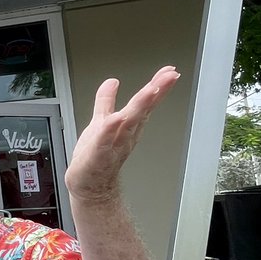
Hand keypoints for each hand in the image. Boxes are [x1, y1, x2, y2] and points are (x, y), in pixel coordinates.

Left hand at [65, 65, 178, 203]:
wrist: (90, 187)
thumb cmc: (96, 156)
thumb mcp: (100, 122)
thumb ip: (105, 101)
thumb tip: (112, 81)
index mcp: (127, 126)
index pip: (145, 103)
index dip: (158, 86)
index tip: (170, 72)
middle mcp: (125, 135)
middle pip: (141, 110)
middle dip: (155, 92)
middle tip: (170, 77)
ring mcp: (113, 146)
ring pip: (128, 124)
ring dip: (140, 107)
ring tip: (150, 90)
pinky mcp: (97, 157)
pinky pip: (104, 142)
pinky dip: (109, 131)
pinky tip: (115, 119)